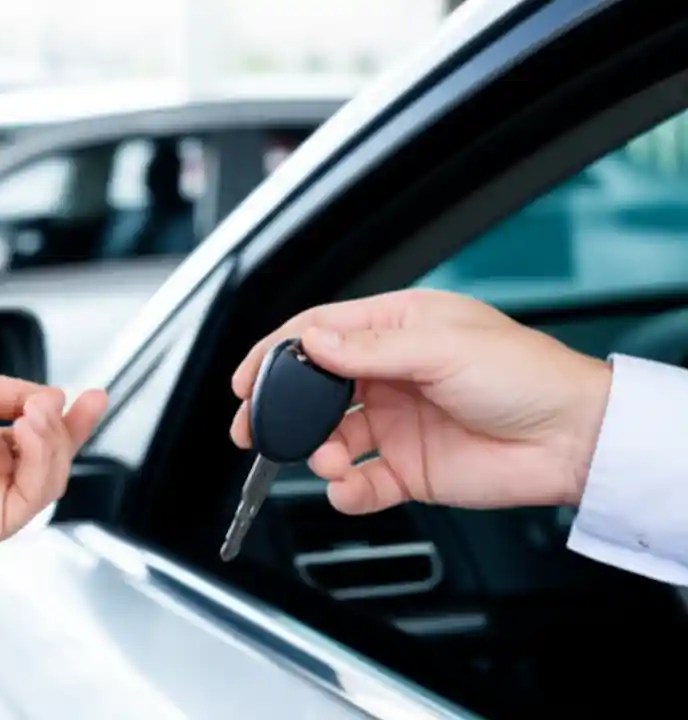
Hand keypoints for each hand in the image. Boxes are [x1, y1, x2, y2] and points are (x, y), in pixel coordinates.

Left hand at [0, 364, 106, 546]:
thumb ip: (17, 394)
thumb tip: (54, 398)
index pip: (39, 440)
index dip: (70, 420)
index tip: (92, 396)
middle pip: (54, 461)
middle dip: (73, 430)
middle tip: (86, 400)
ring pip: (51, 478)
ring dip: (52, 439)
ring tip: (34, 412)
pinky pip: (35, 494)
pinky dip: (39, 457)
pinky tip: (26, 430)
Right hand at [229, 289, 611, 513]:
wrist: (573, 439)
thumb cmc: (527, 375)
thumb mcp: (442, 346)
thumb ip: (368, 350)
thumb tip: (312, 342)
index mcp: (396, 329)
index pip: (319, 333)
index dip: (277, 353)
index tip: (248, 378)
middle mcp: (389, 375)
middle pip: (313, 390)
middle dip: (279, 411)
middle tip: (253, 429)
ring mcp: (396, 423)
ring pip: (331, 438)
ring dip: (318, 451)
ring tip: (328, 459)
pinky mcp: (408, 468)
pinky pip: (362, 482)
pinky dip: (347, 490)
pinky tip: (349, 487)